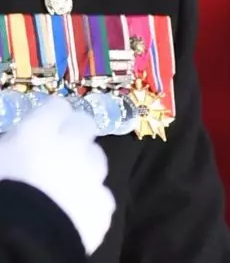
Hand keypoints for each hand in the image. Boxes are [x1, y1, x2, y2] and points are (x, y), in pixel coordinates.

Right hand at [0, 97, 115, 254]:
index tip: (46, 121)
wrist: (18, 239)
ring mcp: (92, 177)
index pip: (56, 108)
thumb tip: (12, 144)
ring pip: (97, 160)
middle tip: (60, 145)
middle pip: (84, 127)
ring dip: (86, 165)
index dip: (52, 115)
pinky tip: (78, 209)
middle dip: (75, 132)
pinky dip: (91, 201)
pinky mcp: (101, 207)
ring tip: (69, 179)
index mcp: (38, 134)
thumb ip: (8, 146)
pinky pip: (101, 198)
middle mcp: (71, 148)